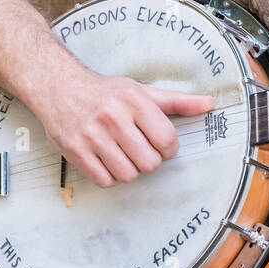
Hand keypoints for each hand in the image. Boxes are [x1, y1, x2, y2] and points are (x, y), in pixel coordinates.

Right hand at [35, 67, 213, 187]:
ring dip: (129, 170)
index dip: (169, 150)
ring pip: (128, 175)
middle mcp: (114, 118)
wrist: (59, 87)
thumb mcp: (142, 90)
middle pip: (149, 162)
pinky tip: (108, 161)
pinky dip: (110, 177)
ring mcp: (93, 136)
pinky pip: (105, 181)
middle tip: (140, 149)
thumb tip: (209, 104)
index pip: (167, 140)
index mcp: (134, 102)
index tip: (162, 146)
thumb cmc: (105, 92)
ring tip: (123, 154)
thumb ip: (177, 101)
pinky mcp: (76, 151)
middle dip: (149, 161)